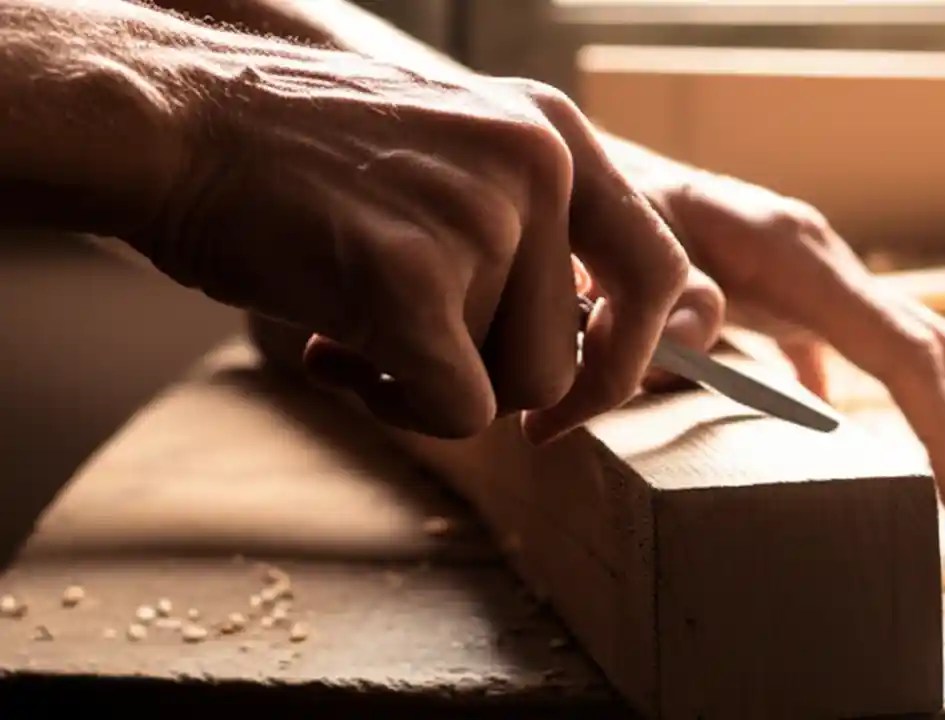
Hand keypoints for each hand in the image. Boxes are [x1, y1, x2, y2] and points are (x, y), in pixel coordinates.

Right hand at [128, 28, 686, 440]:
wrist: (182, 123)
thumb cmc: (309, 164)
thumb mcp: (455, 167)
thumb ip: (527, 242)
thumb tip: (584, 361)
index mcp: (554, 136)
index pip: (659, 271)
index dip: (629, 354)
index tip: (576, 396)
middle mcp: (537, 167)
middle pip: (568, 358)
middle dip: (499, 384)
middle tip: (424, 362)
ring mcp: (480, 219)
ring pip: (513, 391)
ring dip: (435, 386)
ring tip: (356, 330)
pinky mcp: (414, 279)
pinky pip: (457, 411)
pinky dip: (398, 406)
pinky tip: (332, 350)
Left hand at [607, 141, 944, 548]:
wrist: (607, 178)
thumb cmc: (617, 214)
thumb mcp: (636, 251)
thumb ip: (671, 297)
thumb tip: (707, 334)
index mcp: (802, 258)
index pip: (906, 355)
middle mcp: (833, 269)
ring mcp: (825, 286)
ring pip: (929, 359)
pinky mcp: (802, 302)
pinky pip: (870, 361)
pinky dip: (895, 411)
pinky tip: (880, 463)